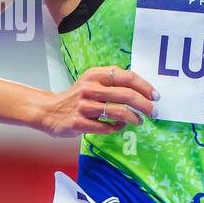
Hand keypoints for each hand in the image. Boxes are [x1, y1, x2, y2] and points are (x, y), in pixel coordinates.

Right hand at [39, 65, 157, 137]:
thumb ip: (111, 81)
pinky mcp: (79, 123)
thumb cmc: (75, 97)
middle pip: (127, 95)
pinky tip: (119, 127)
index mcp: (94, 75)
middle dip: (145, 105)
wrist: (48, 111)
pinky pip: (106, 127)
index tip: (155, 96)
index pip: (127, 76)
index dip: (145, 86)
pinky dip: (117, 128)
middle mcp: (89, 88)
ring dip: (134, 118)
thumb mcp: (90, 81)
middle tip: (153, 112)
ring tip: (139, 121)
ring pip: (119, 112)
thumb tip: (141, 89)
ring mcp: (84, 106)